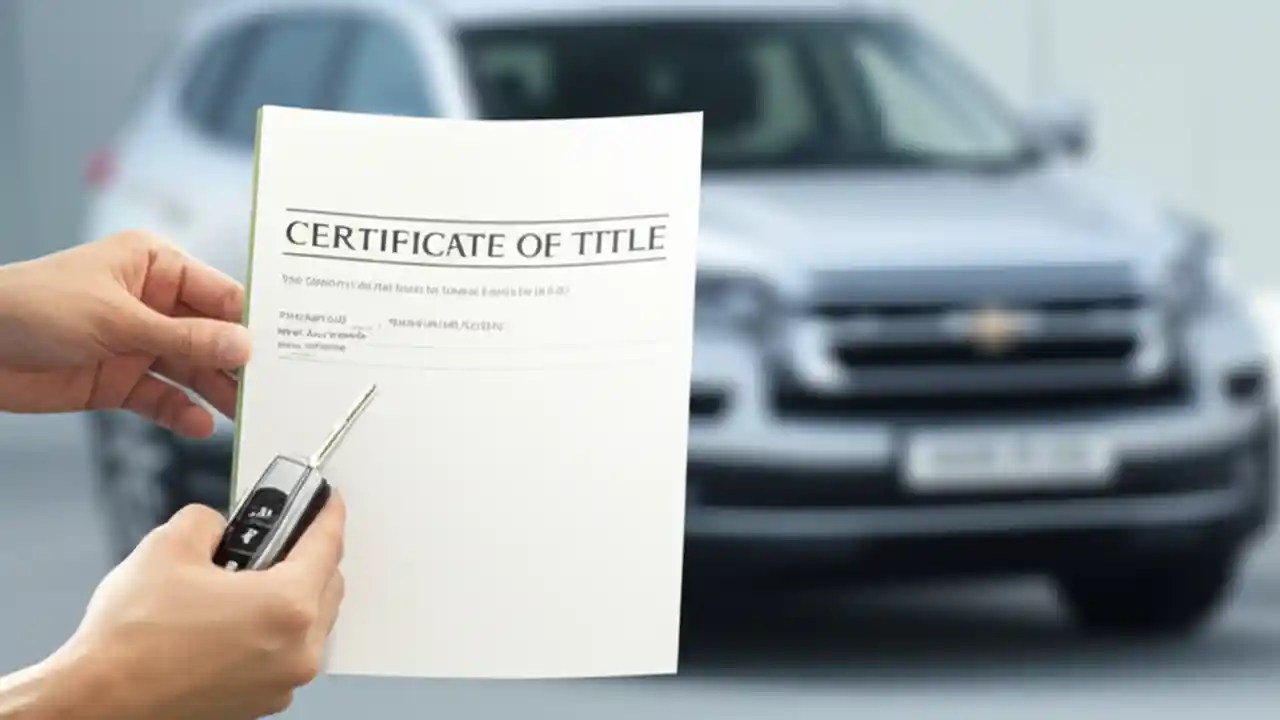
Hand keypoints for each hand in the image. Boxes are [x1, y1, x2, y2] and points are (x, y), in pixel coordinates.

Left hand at [0, 230, 250, 436]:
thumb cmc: (32, 306)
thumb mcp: (117, 319)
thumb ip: (184, 337)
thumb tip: (242, 345)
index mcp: (155, 266)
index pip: (220, 294)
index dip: (249, 322)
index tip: (281, 349)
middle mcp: (153, 302)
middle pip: (212, 336)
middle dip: (237, 363)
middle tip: (268, 388)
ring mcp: (137, 342)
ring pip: (192, 370)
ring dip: (216, 392)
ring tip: (243, 413)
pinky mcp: (120, 380)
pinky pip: (162, 397)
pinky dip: (181, 412)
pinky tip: (200, 424)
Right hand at [36, 499, 345, 719]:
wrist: (98, 701)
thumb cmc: (131, 639)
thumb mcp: (170, 545)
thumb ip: (209, 520)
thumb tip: (220, 527)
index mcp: (287, 606)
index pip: (327, 545)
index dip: (327, 513)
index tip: (327, 499)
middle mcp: (297, 650)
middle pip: (327, 585)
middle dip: (308, 555)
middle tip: (278, 535)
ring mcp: (282, 682)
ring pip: (311, 623)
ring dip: (293, 595)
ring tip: (247, 579)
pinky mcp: (262, 702)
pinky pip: (287, 653)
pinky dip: (275, 631)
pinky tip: (236, 618)